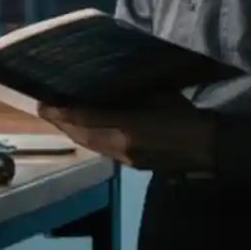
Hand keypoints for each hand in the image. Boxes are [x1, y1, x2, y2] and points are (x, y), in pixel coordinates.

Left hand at [37, 93, 215, 172]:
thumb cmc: (183, 114)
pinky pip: (101, 150)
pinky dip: (88, 138)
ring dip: (73, 131)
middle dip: (62, 122)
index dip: (62, 112)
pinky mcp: (131, 165)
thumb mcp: (156, 95)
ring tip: (60, 117)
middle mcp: (120, 146)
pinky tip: (85, 129)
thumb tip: (105, 86)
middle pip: (82, 134)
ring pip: (90, 144)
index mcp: (127, 127)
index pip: (85, 118)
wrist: (206, 146)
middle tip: (46, 108)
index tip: (44, 102)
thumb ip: (128, 94)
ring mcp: (125, 159)